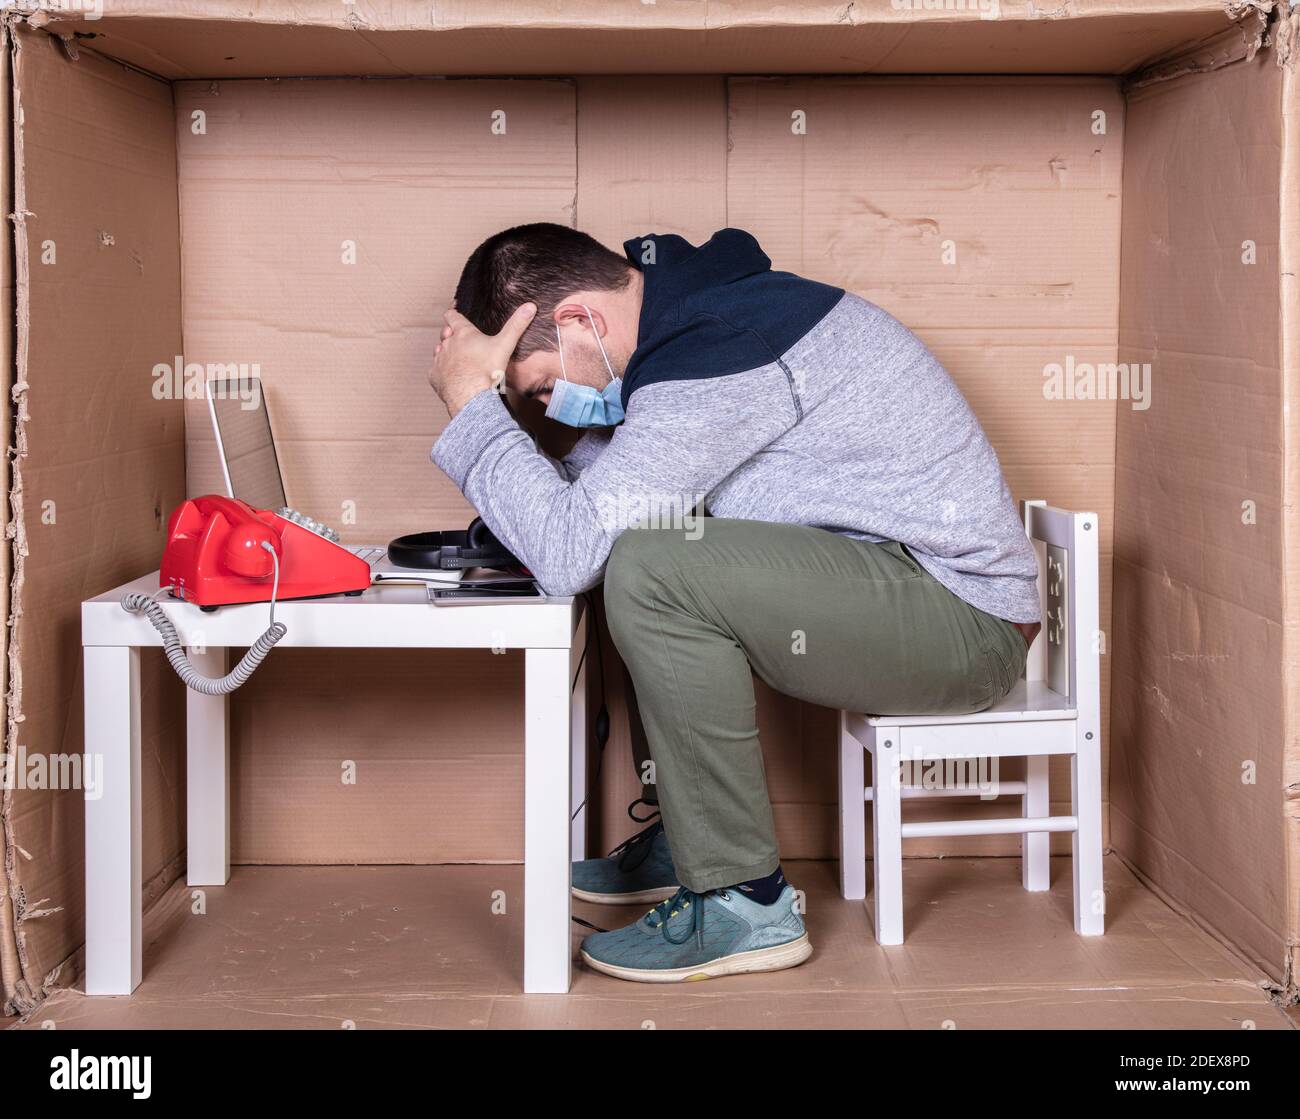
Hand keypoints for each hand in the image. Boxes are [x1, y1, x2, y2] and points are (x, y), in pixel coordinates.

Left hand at [429, 302, 536, 417]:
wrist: (471, 397)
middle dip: (451, 335)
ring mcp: (439, 360)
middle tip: (460, 340)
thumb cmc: (487, 370)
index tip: (453, 309)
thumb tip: (529, 306)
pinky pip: (435, 371)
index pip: (452, 316)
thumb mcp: (505, 345)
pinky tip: (451, 376)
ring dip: (446, 352)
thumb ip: (516, 325)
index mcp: (463, 333)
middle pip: (445, 334)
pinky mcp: (435, 376)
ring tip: (457, 359)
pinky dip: (441, 372)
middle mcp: (447, 343)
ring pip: (439, 351)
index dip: (452, 312)